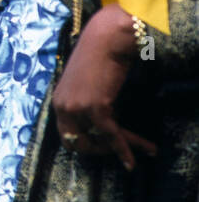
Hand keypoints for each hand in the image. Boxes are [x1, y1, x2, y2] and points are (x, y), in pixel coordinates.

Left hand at [52, 4, 157, 170]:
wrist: (105, 40)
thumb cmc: (97, 58)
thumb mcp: (83, 86)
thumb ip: (84, 105)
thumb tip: (98, 126)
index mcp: (56, 101)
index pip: (67, 136)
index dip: (86, 145)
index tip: (105, 146)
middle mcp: (61, 106)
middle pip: (79, 143)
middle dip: (101, 150)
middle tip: (120, 151)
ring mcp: (76, 107)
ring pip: (99, 140)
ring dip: (121, 148)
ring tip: (146, 150)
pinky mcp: (94, 106)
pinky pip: (110, 135)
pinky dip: (123, 149)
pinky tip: (132, 161)